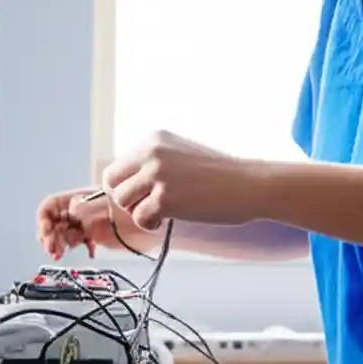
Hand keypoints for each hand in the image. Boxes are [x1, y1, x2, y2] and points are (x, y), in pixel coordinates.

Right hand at [35, 188, 151, 259]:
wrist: (157, 217)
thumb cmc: (139, 204)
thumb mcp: (114, 203)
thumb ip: (91, 206)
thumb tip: (72, 210)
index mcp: (81, 197)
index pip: (50, 206)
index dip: (43, 219)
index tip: (47, 232)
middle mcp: (81, 209)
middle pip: (52, 223)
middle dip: (49, 236)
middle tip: (54, 249)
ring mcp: (87, 223)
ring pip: (62, 235)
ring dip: (57, 245)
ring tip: (61, 253)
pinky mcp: (96, 237)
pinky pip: (76, 243)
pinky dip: (75, 249)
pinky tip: (88, 252)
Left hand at [102, 131, 265, 230]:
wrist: (250, 184)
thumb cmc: (221, 176)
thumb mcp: (182, 155)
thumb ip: (155, 164)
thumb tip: (128, 187)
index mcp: (154, 139)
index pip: (118, 166)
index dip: (125, 186)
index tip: (141, 196)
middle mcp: (152, 153)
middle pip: (112, 182)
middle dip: (126, 199)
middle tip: (146, 207)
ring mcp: (157, 174)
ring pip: (123, 200)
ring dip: (138, 212)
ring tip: (162, 213)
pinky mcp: (165, 198)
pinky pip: (140, 218)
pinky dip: (150, 224)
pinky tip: (168, 220)